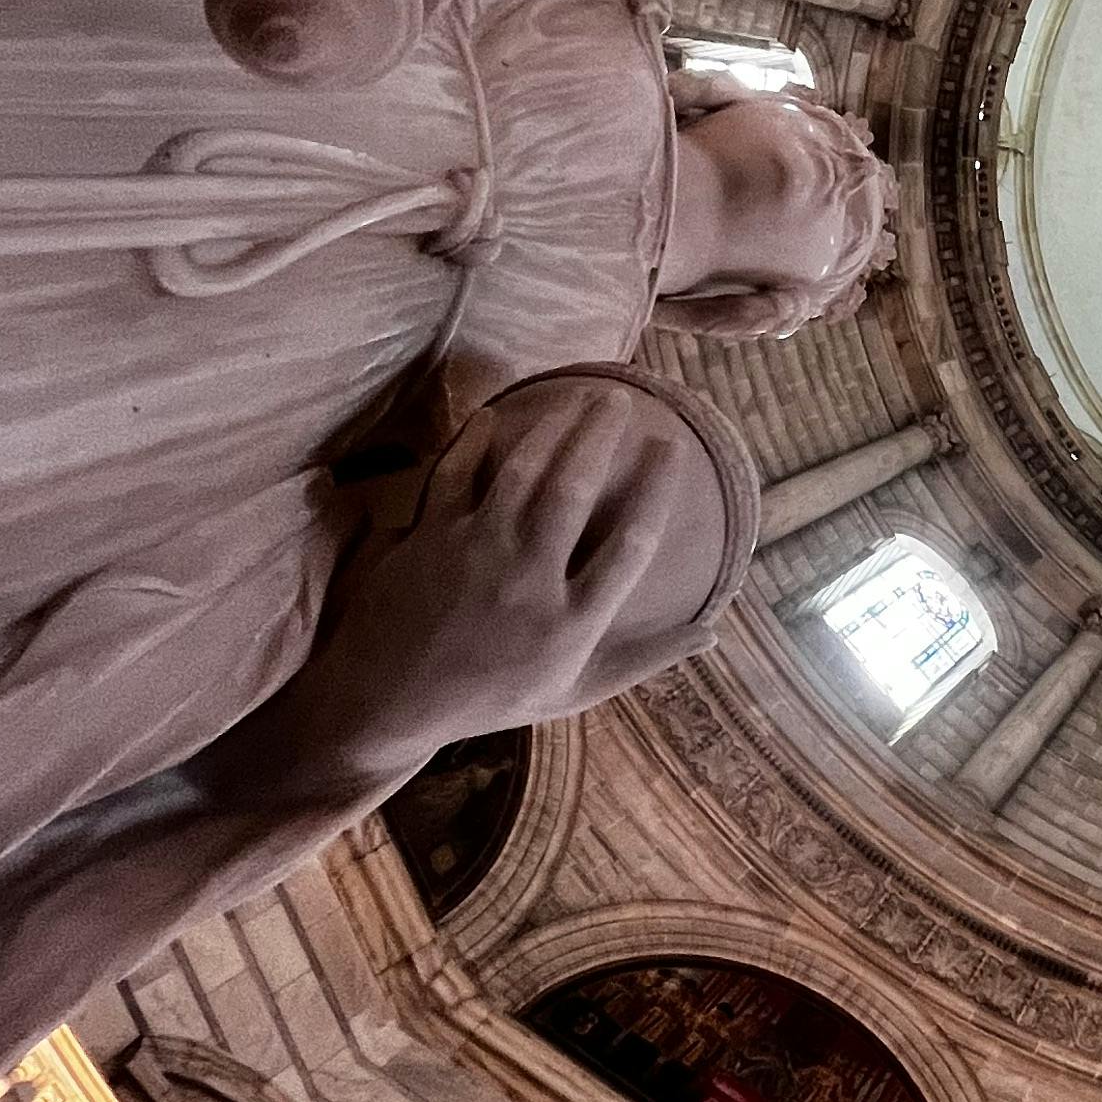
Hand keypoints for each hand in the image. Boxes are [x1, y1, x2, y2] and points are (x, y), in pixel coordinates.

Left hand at [201, 380, 704, 818]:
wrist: (389, 703)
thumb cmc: (492, 698)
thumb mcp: (574, 692)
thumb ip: (643, 658)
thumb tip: (712, 634)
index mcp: (571, 623)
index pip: (631, 544)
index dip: (657, 487)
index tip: (670, 445)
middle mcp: (528, 584)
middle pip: (576, 491)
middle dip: (602, 436)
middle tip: (621, 398)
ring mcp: (476, 557)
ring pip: (522, 474)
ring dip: (553, 427)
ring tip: (578, 397)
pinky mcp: (430, 541)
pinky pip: (457, 475)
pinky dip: (475, 440)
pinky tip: (495, 414)